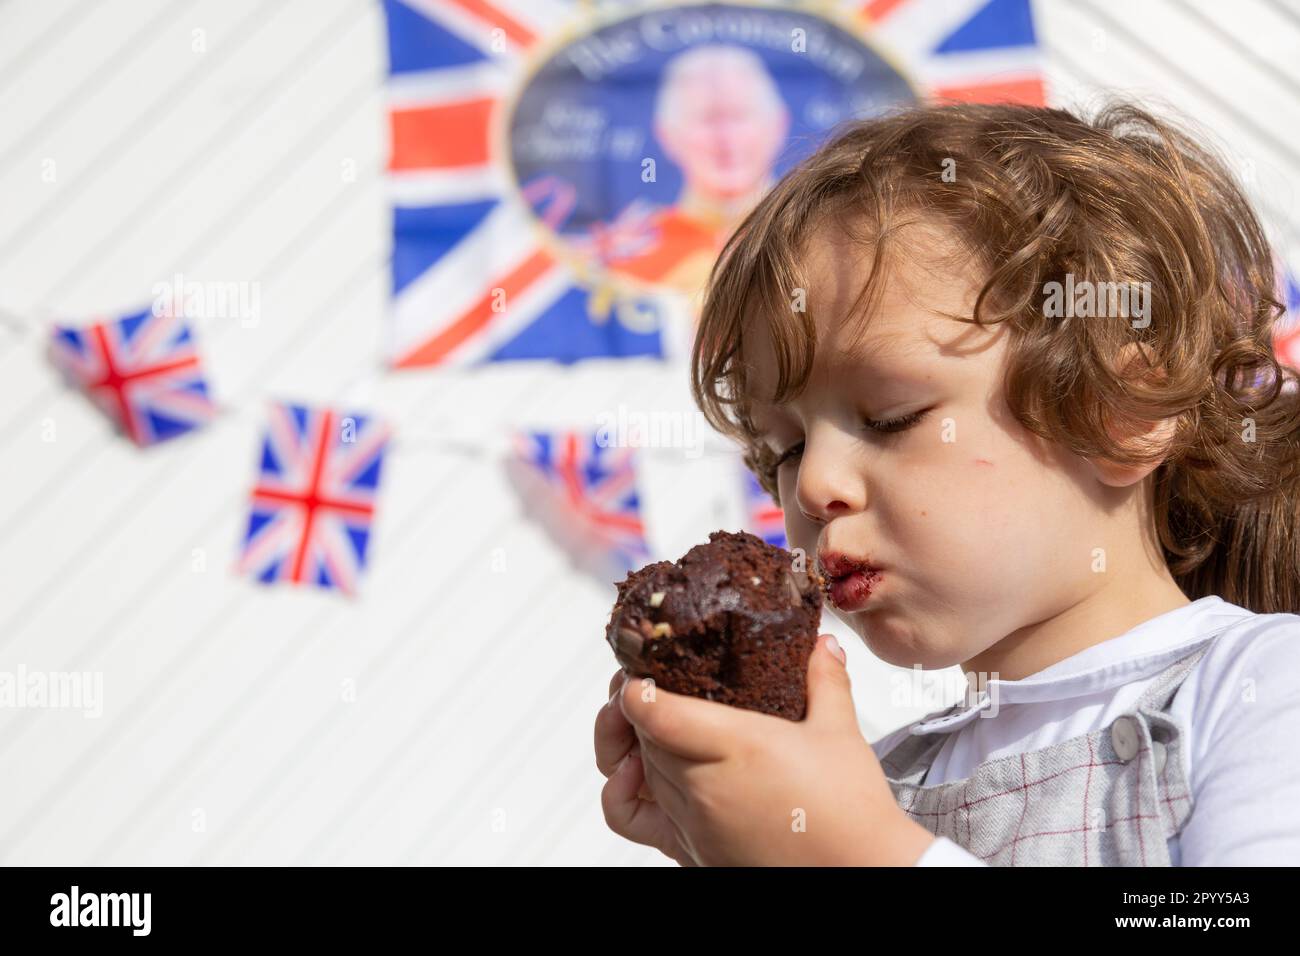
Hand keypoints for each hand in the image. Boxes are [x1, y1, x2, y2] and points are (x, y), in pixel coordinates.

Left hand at [605, 634, 937, 865]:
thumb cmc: (852, 812)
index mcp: (736, 746)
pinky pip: (629, 819)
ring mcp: (692, 821)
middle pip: (640, 734)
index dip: (636, 684)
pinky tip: (633, 774)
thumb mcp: (840, 732)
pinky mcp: (690, 849)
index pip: (652, 710)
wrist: (862, 875)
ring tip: (647, 718)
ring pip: (635, 768)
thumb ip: (824, 680)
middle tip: (651, 679)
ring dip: (634, 740)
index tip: (642, 667)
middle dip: (635, 703)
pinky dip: (618, 792)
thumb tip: (822, 645)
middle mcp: (703, 786)